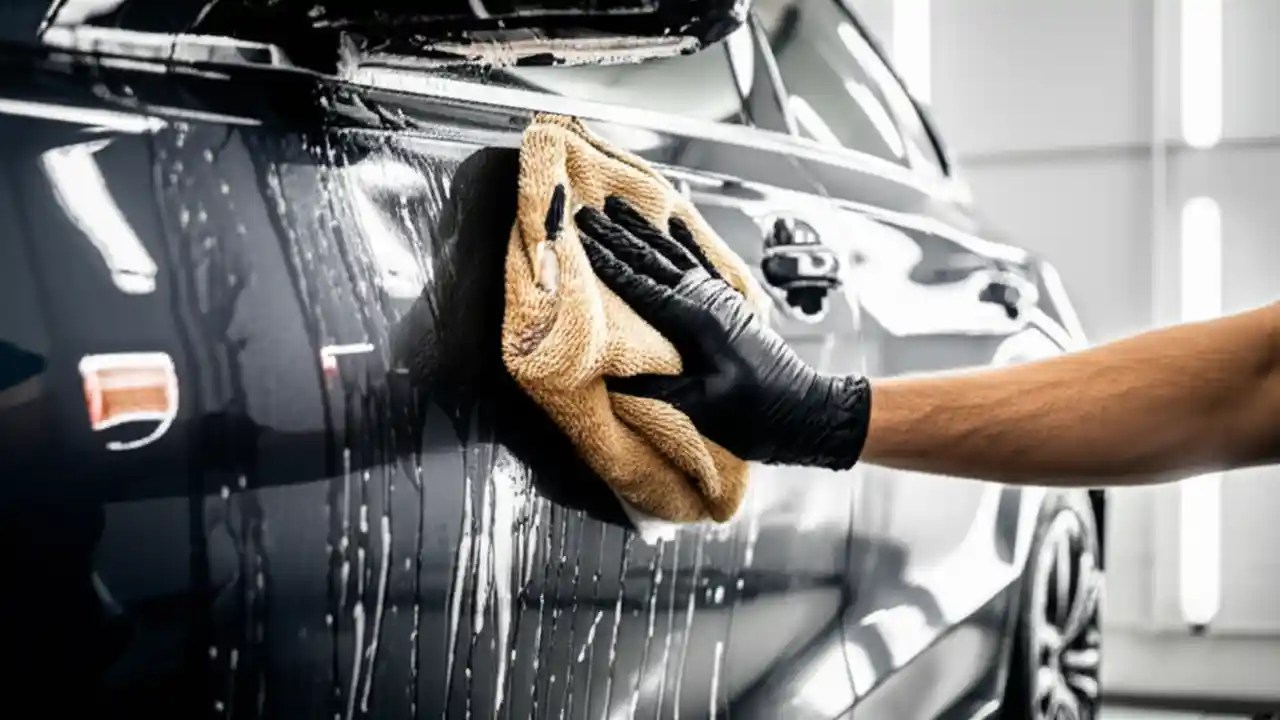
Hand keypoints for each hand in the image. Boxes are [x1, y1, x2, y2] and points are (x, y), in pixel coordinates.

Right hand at [575, 197, 870, 468]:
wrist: (804, 412)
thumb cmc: (755, 415)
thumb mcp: (700, 406)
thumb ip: (655, 385)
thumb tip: (610, 371)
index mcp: (695, 320)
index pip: (639, 285)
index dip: (607, 262)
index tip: (579, 239)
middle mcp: (707, 299)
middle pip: (651, 261)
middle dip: (615, 236)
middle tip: (585, 212)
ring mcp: (720, 298)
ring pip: (673, 255)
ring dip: (642, 230)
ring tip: (617, 206)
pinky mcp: (730, 305)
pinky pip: (702, 264)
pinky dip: (686, 242)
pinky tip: (674, 223)